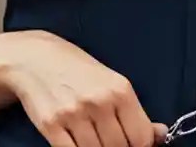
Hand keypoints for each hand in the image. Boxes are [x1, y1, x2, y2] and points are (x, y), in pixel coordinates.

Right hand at [0, 31, 167, 146]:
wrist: (35, 58)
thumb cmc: (77, 70)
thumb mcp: (112, 82)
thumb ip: (136, 112)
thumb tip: (161, 135)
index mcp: (120, 90)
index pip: (141, 137)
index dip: (139, 145)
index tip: (131, 142)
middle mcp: (98, 102)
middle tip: (109, 137)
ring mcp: (73, 114)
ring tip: (92, 136)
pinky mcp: (51, 125)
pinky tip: (77, 140)